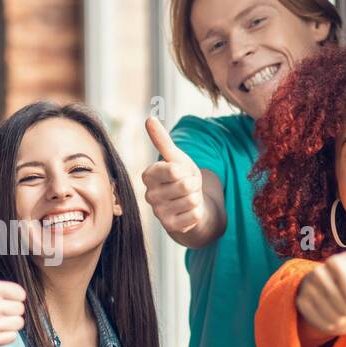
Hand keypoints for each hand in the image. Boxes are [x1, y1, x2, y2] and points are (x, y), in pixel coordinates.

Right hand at [141, 116, 207, 234]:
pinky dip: (197, 212)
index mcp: (148, 176)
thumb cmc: (181, 177)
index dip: (186, 170)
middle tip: (187, 187)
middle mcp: (149, 195)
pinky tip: (188, 211)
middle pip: (186, 186)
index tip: (181, 173)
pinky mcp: (170, 227)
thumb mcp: (175, 157)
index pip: (174, 170)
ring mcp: (158, 213)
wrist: (188, 204)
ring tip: (187, 198)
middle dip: (193, 185)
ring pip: (192, 200)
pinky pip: (194, 215)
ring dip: (196, 198)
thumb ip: (162, 141)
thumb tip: (149, 119)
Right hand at [296, 216, 345, 337]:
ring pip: (332, 316)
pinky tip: (331, 314)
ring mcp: (306, 288)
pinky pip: (320, 322)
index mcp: (335, 262)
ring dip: (342, 317)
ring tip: (341, 307)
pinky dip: (329, 323)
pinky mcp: (299, 302)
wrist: (332, 288)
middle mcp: (316, 273)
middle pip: (344, 306)